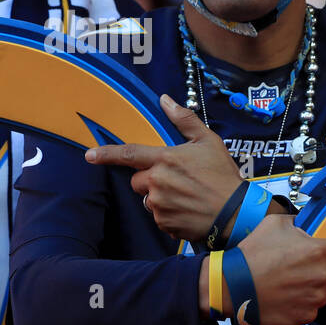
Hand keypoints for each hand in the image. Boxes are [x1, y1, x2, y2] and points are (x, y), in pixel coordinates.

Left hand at [85, 94, 242, 241]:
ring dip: (160, 198)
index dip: (106, 154)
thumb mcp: (208, 141)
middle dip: (150, 181)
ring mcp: (159, 205)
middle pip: (138, 181)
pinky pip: (158, 217)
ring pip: (148, 200)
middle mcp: (157, 182)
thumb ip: (184, 120)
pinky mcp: (164, 224)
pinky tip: (187, 210)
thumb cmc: (223, 176)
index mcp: (165, 159)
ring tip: (186, 196)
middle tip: (177, 181)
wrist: (236, 213)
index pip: (129, 154)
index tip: (89, 155)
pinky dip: (169, 215)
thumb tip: (165, 100)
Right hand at [198, 214, 325, 324]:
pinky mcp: (303, 317)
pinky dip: (301, 306)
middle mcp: (321, 276)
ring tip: (290, 286)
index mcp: (317, 252)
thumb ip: (295, 224)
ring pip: (325, 295)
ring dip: (314, 291)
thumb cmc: (252, 253)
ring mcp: (313, 299)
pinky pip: (310, 311)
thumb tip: (302, 228)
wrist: (233, 286)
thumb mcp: (273, 225)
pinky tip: (284, 298)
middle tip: (312, 273)